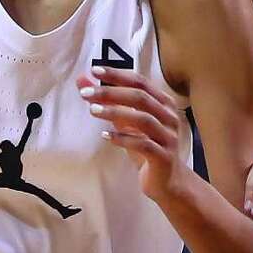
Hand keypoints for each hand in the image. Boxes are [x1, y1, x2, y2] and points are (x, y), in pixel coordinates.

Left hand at [77, 67, 184, 197]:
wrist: (167, 182)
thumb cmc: (145, 149)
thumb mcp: (125, 123)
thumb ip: (108, 101)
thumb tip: (83, 81)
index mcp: (163, 104)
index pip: (140, 82)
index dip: (118, 75)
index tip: (94, 71)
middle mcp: (169, 117)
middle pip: (140, 97)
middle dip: (111, 92)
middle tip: (86, 93)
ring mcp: (168, 137)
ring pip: (143, 119)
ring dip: (115, 112)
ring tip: (92, 111)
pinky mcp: (163, 157)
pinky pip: (143, 145)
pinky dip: (123, 138)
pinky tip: (105, 136)